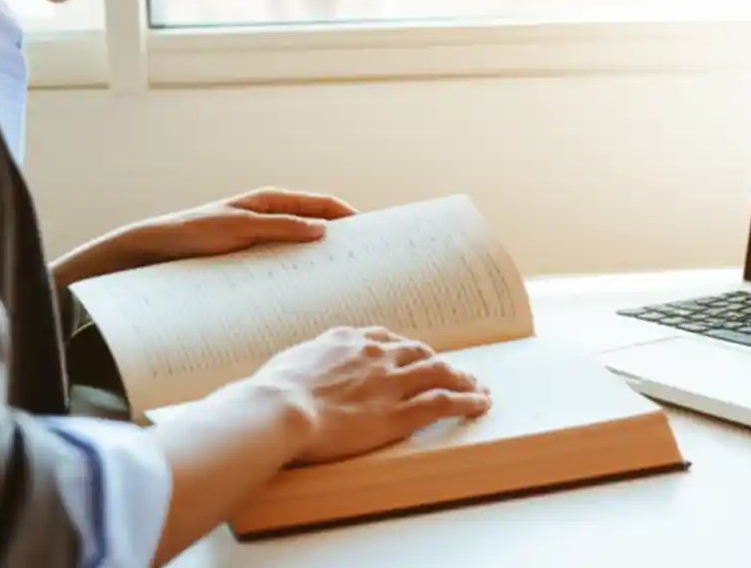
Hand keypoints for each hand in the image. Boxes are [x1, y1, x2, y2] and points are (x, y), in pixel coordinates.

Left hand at [123, 187, 357, 263]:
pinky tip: (307, 290)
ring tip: (343, 279)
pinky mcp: (250, 256)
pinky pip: (286, 261)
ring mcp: (261, 236)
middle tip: (365, 260)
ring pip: (303, 244)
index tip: (373, 233)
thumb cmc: (192, 233)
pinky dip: (301, 270)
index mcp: (271, 200)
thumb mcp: (239, 228)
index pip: (323, 204)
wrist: (154, 249)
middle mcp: (270, 216)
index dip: (349, 216)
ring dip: (322, 258)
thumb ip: (279, 226)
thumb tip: (322, 230)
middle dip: (342, 239)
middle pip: (318, 224)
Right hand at [243, 326, 491, 464]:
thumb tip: (295, 370)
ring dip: (462, 378)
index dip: (403, 348)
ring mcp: (390, 382)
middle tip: (451, 370)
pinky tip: (480, 403)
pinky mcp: (398, 412)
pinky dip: (466, 400)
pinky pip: (443, 401)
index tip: (411, 354)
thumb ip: (303, 363)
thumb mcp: (287, 363)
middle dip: (437, 361)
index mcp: (346, 340)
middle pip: (418, 352)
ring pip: (439, 372)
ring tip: (477, 387)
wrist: (277, 409)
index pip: (385, 338)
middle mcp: (375, 354)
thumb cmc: (270, 392)